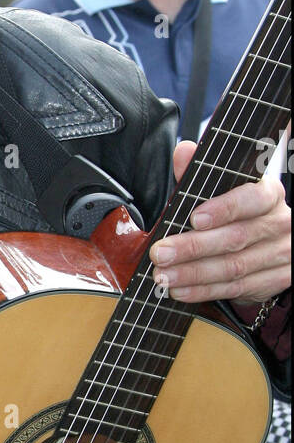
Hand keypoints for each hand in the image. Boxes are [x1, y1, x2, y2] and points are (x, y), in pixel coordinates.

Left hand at [150, 141, 290, 305]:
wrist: (270, 245)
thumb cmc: (239, 214)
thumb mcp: (220, 192)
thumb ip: (200, 174)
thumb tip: (184, 151)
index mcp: (269, 195)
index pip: (252, 199)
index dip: (224, 209)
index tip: (194, 217)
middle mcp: (280, 224)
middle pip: (236, 238)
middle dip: (193, 247)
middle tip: (160, 253)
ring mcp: (281, 254)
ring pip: (234, 267)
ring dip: (193, 273)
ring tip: (163, 275)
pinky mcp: (277, 280)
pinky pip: (237, 288)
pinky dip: (204, 290)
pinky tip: (181, 289)